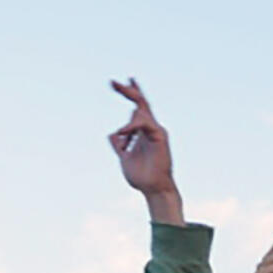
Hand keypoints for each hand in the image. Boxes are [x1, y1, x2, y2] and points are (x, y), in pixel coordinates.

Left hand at [108, 79, 180, 222]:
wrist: (152, 189)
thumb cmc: (141, 176)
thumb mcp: (124, 158)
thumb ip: (119, 145)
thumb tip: (113, 134)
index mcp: (142, 132)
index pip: (137, 108)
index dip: (128, 93)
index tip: (115, 83)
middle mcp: (150, 128)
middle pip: (140, 103)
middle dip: (128, 91)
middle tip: (113, 82)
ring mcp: (156, 131)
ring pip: (141, 112)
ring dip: (129, 120)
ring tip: (122, 134)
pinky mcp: (160, 136)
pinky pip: (144, 123)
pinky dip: (132, 126)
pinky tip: (124, 134)